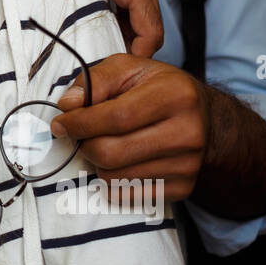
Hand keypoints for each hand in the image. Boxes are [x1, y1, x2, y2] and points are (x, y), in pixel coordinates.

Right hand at [31, 0, 163, 57]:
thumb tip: (69, 16)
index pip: (137, 17)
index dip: (120, 38)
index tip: (98, 54)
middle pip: (144, 26)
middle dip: (124, 47)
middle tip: (101, 65)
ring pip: (149, 33)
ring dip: (129, 52)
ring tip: (104, 66)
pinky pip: (149, 32)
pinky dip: (136, 51)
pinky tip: (115, 60)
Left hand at [51, 53, 206, 201]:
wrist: (205, 120)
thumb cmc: (160, 90)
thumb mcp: (130, 69)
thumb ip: (96, 80)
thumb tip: (67, 105)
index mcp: (176, 96)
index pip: (116, 118)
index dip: (80, 123)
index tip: (60, 123)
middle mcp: (187, 133)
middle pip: (111, 153)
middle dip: (85, 144)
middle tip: (82, 135)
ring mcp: (187, 166)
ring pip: (114, 177)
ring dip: (97, 163)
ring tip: (105, 144)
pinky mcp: (182, 189)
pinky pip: (126, 195)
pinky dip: (111, 181)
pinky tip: (120, 162)